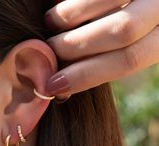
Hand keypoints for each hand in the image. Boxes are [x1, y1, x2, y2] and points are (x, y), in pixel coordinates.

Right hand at [44, 0, 158, 95]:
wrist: (145, 5)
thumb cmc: (133, 32)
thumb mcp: (130, 49)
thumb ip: (104, 62)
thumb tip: (63, 89)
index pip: (129, 60)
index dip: (86, 76)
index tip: (54, 86)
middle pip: (122, 30)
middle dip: (75, 46)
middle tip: (49, 52)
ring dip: (69, 15)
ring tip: (49, 23)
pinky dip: (72, 3)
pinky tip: (57, 9)